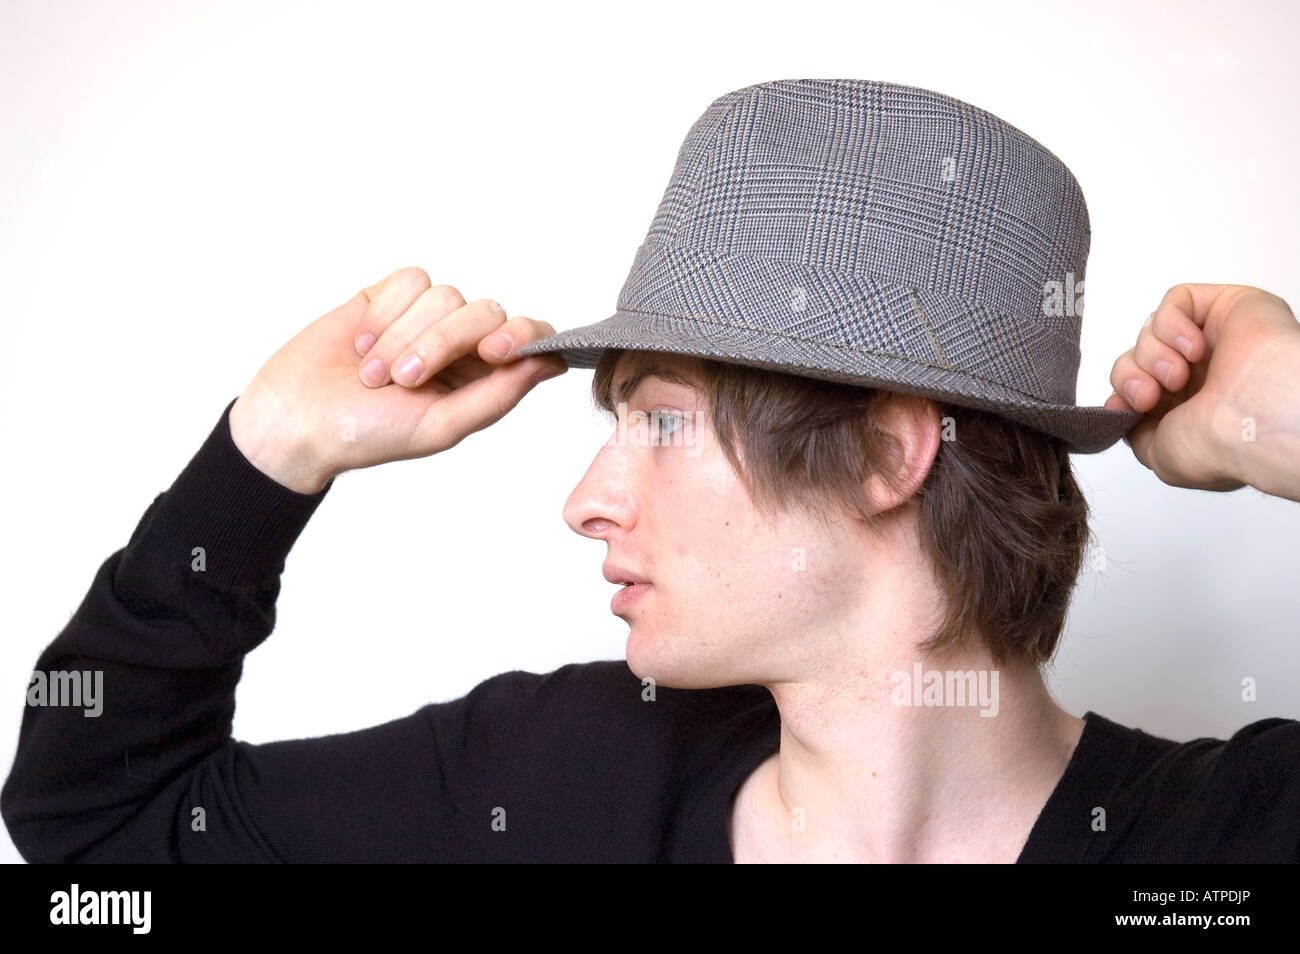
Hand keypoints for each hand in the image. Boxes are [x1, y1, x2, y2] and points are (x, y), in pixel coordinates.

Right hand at [230, 267, 567, 493]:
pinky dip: (385, 312)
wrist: (298, 419)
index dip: (519, 336)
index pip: (528, 338)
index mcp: (484, 378)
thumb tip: (552, 363)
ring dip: (403, 336)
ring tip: (373, 373)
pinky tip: (363, 343)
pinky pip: (410, 280)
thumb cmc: (370, 434)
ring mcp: (426, 317)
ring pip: (445, 294)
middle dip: (441, 343)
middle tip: (403, 380)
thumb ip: (499, 395)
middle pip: (485, 311)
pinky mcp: (390, 295)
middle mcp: (462, 344)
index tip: (494, 353)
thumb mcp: (441, 426)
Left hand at [1105, 283, 1299, 496]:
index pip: (1138, 384)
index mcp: (1192, 406)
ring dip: (1152, 354)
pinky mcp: (1227, 306)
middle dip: (1132, 375)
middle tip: (1148, 395)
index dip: (1124, 391)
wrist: (1255, 420)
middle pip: (1137, 356)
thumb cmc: (1220, 443)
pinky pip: (1176, 299)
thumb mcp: (1162, 456)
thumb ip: (1138, 434)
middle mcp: (1204, 372)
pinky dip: (1170, 323)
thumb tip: (1123, 414)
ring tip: (1177, 375)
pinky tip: (1192, 348)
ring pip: (1151, 330)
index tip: (1124, 406)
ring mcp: (1215, 339)